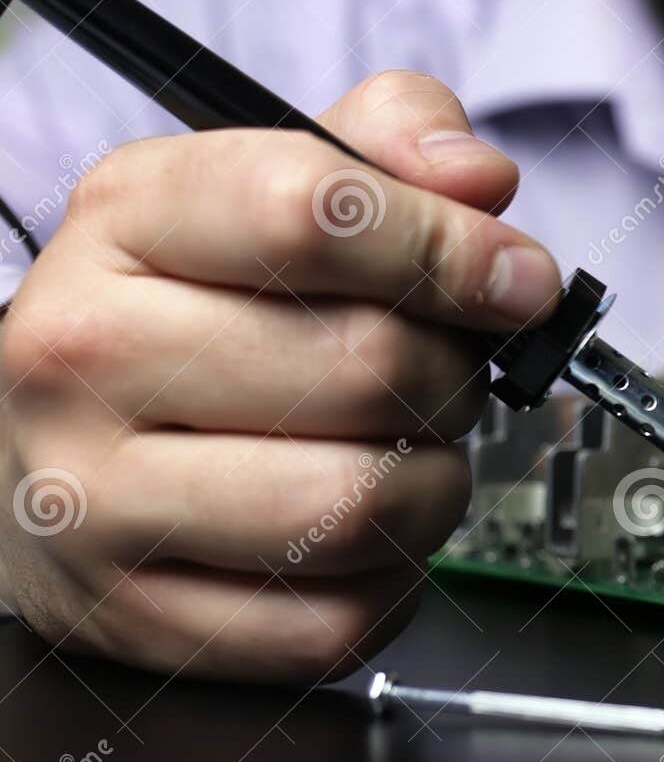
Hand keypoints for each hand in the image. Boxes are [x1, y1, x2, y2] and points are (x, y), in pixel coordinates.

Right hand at [0, 71, 560, 680]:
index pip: (315, 212)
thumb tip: (478, 180)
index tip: (517, 279)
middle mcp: (84, 356)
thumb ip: (390, 141)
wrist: (49, 452)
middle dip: (451, 374)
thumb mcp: (270, 182)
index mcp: (127, 220)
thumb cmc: (190, 313)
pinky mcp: (144, 619)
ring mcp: (98, 502)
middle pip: (368, 366)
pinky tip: (360, 535)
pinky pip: (341, 620)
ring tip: (403, 453)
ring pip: (365, 505)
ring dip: (432, 483)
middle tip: (440, 374)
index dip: (453, 248)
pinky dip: (391, 578)